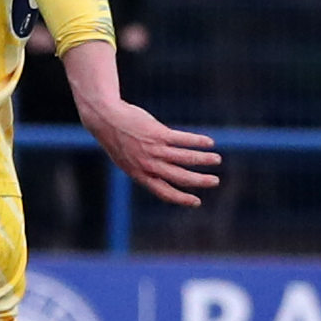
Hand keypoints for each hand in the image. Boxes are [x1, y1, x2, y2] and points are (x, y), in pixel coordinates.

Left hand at [80, 93, 220, 206]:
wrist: (104, 118)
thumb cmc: (116, 139)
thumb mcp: (126, 160)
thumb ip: (142, 168)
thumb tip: (160, 174)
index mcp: (139, 174)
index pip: (164, 192)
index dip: (181, 199)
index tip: (196, 201)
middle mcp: (148, 164)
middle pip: (179, 177)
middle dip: (199, 181)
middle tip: (215, 181)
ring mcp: (153, 149)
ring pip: (185, 158)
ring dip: (204, 159)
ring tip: (217, 159)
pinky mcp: (157, 133)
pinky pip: (183, 140)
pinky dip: (198, 141)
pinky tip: (209, 142)